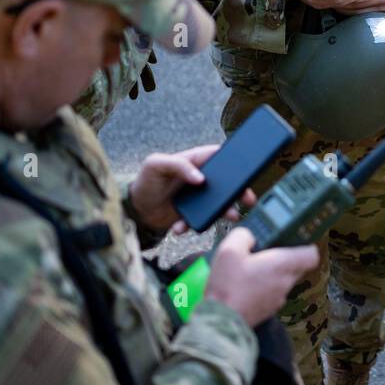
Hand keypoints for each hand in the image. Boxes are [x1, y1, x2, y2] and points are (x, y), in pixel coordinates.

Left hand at [129, 144, 258, 234]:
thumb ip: (178, 165)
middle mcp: (201, 179)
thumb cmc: (146, 181)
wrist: (136, 209)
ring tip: (231, 216)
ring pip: (220, 204)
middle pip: (226, 183)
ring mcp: (199, 198)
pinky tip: (180, 226)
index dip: (233, 160)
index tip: (244, 168)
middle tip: (248, 198)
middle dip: (240, 190)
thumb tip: (200, 178)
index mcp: (195, 161)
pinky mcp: (194, 214)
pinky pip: (202, 220)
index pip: (219, 157)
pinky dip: (194, 225)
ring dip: (226, 210)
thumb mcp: (156, 164)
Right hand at [204, 230, 320, 328]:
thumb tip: (250, 236)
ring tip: (251, 268)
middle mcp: (286, 282)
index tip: (294, 240)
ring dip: (273, 273)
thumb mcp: (229, 250)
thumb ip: (243, 235)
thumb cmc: (227, 285)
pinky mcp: (269, 310)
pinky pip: (273, 293)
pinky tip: (246, 284)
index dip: (306, 245)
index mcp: (282, 265)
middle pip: (297, 267)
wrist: (220, 320)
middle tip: (266, 251)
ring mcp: (279, 299)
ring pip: (284, 280)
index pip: (311, 255)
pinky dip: (264, 287)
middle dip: (285, 257)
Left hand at [332, 0, 384, 14]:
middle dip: (341, 0)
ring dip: (342, 8)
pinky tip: (340, 8)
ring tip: (331, 2)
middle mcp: (380, 1)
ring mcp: (378, 10)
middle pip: (356, 4)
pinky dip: (348, 13)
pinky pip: (359, 16)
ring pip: (356, 12)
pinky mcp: (376, 16)